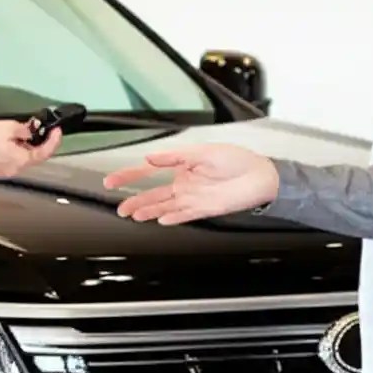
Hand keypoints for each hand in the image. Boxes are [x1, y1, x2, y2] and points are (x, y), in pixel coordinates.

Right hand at [0, 119, 61, 178]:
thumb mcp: (5, 126)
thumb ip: (24, 128)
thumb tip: (32, 129)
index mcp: (21, 160)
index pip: (46, 151)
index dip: (54, 139)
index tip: (56, 130)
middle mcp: (14, 169)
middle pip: (33, 155)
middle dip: (37, 140)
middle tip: (36, 126)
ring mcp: (2, 171)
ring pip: (20, 156)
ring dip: (23, 144)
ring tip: (17, 130)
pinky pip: (8, 158)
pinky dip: (11, 149)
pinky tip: (2, 139)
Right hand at [103, 143, 279, 224]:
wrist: (260, 177)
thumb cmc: (236, 160)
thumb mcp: (203, 152)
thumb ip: (175, 157)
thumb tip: (151, 158)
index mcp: (181, 165)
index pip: (149, 171)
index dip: (129, 176)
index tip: (112, 181)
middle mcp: (184, 182)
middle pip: (153, 193)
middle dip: (134, 200)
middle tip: (119, 207)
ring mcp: (192, 197)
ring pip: (164, 206)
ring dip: (148, 210)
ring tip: (133, 215)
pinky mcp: (203, 209)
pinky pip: (183, 215)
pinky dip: (171, 218)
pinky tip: (160, 220)